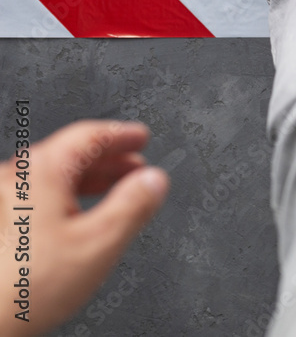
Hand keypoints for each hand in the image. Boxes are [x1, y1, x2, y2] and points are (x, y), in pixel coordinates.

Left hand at [0, 120, 168, 335]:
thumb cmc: (24, 286)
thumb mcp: (100, 242)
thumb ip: (134, 205)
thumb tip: (154, 181)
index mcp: (41, 172)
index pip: (90, 136)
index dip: (122, 135)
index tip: (139, 137)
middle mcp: (17, 179)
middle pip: (71, 154)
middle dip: (109, 158)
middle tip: (135, 162)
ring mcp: (5, 200)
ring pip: (55, 176)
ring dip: (89, 178)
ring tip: (115, 188)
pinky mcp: (2, 222)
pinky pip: (40, 195)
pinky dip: (68, 196)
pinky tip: (78, 215)